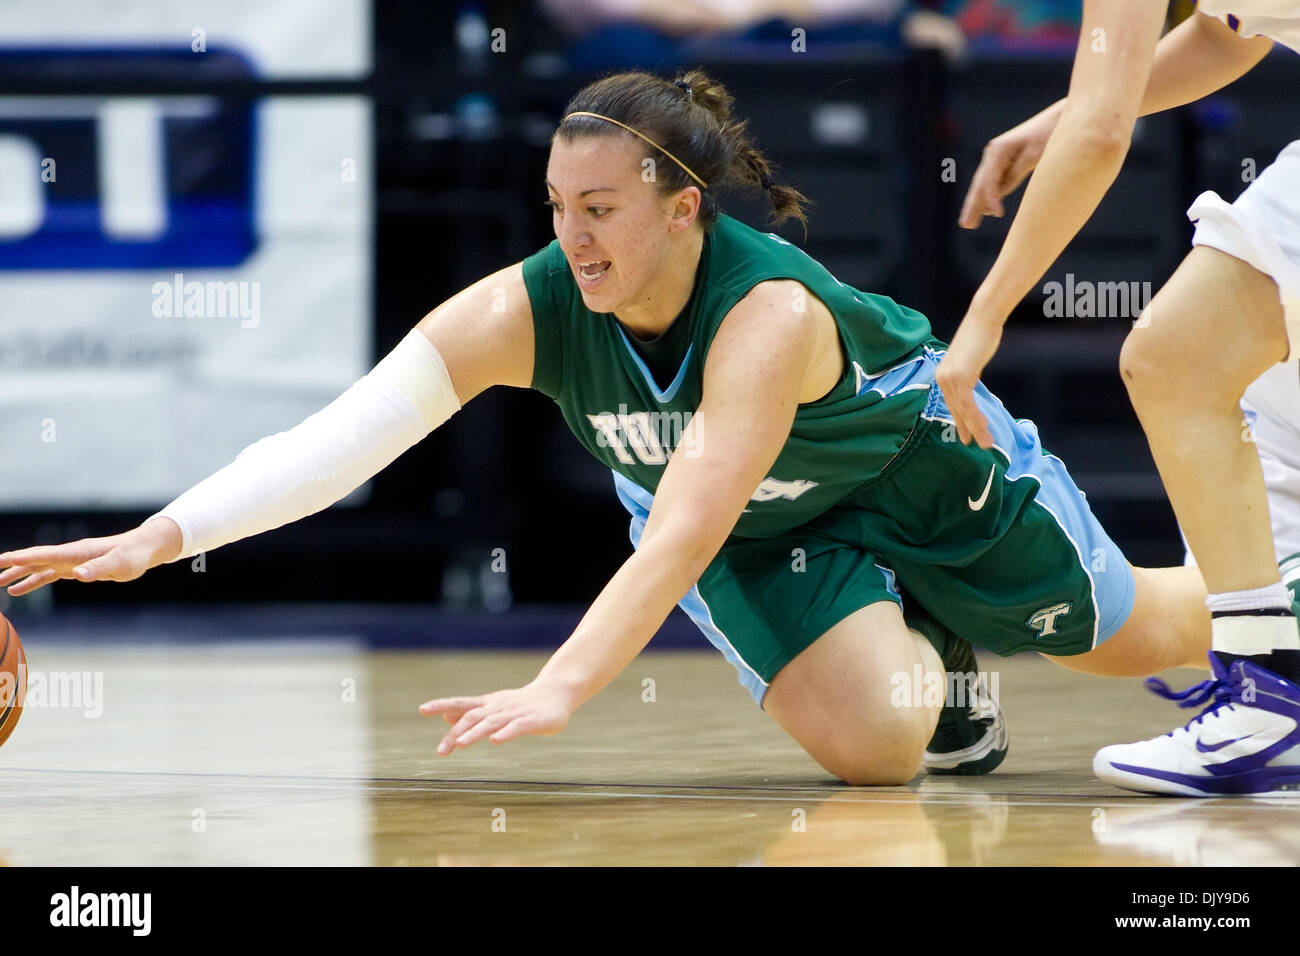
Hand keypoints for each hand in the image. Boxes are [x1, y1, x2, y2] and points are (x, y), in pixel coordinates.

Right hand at [0, 517, 179, 595]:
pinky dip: (32, 581)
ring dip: (18, 574)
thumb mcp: (119, 565)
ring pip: (38, 567)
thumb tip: (78, 575)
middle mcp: (70, 555)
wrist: (143, 550)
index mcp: (78, 552)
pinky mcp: (75, 568)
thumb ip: (99, 569)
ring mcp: (71, 561)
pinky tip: (18, 589)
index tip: (5, 559)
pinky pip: (48, 575)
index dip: (26, 557)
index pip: (46, 554)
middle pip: (35, 558)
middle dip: (12, 563)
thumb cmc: (133, 556)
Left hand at [418, 681, 575, 754]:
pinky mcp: (533, 721)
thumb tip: (446, 716)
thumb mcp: (494, 706)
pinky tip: (496, 740)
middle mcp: (498, 707)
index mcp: (488, 704)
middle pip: (473, 717)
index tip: (422, 709)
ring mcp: (515, 713)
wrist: (556, 693)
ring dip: (475, 733)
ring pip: (492, 722)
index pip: (461, 703)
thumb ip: (472, 712)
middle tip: (441, 750)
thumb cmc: (522, 703)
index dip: (441, 705)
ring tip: (460, 744)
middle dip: (456, 733)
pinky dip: (505, 733)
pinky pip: (517, 727)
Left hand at [935, 314, 1003, 448]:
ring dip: (975, 428)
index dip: (959, 420)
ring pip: (962, 410)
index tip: (965, 435)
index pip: (951, 403)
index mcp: (943, 374)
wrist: (983, 320)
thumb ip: (968, 375)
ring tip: (986, 443)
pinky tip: (984, 428)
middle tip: (975, 444)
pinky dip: (975, 417)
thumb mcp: (971, 361)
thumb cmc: (980, 336)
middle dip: (966, 428)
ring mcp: (949, 378)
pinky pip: (967, 403)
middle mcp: (942, 378)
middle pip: (955, 409)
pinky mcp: (960, 377)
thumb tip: (972, 385)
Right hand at [959, 104, 1061, 229]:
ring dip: (976, 204)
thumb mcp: (1035, 154)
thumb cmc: (1049, 134)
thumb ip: (1015, 173)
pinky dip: (988, 197)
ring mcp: (997, 157)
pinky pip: (993, 183)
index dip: (991, 199)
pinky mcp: (1006, 161)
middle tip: (966, 225)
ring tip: (969, 223)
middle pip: (980, 184)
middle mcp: (993, 153)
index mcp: (998, 150)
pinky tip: (984, 211)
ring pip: (983, 185)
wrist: (1058, 117)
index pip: (989, 180)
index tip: (998, 215)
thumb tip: (1000, 192)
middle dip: (973, 206)